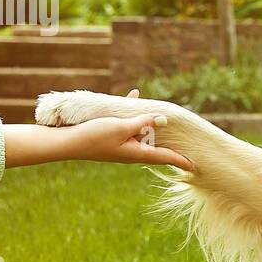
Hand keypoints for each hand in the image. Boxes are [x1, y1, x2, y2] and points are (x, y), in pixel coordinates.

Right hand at [63, 112, 194, 170]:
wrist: (65, 142)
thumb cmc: (94, 137)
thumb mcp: (122, 127)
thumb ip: (143, 122)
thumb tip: (163, 120)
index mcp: (137, 153)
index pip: (164, 157)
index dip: (180, 160)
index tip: (195, 166)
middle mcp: (131, 151)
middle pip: (156, 147)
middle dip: (171, 147)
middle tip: (188, 147)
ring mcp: (121, 144)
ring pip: (142, 133)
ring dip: (153, 126)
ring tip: (166, 120)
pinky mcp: (110, 135)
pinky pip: (126, 123)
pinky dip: (132, 111)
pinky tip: (134, 95)